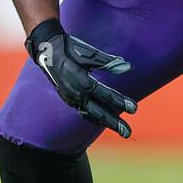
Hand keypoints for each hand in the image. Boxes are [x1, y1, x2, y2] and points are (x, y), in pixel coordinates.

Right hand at [26, 18, 136, 137]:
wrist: (47, 50)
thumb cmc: (71, 49)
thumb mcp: (90, 54)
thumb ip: (109, 63)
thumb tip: (128, 68)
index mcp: (83, 82)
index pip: (106, 95)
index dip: (121, 102)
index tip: (134, 109)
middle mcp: (76, 94)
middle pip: (98, 112)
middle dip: (114, 123)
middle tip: (127, 133)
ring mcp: (70, 98)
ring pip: (90, 114)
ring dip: (104, 121)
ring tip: (119, 128)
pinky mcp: (67, 98)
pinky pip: (82, 111)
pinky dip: (93, 116)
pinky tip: (101, 119)